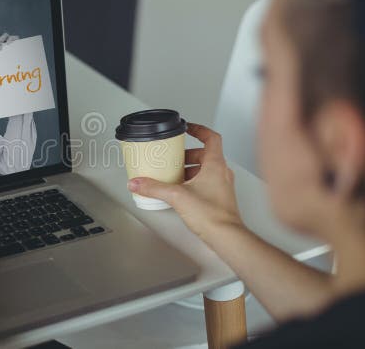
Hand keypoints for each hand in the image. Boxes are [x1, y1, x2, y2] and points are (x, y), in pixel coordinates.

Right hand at [127, 123, 245, 242]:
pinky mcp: (219, 198)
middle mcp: (221, 173)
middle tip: (174, 156)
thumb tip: (139, 182)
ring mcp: (222, 186)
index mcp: (215, 164)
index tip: (187, 128)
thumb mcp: (177, 196)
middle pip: (205, 154)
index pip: (211, 137)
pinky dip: (193, 181)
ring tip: (173, 173)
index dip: (199, 129)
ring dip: (190, 169)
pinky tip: (180, 191)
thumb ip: (154, 188)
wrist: (226, 236)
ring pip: (206, 169)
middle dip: (187, 154)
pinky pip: (206, 182)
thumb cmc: (212, 215)